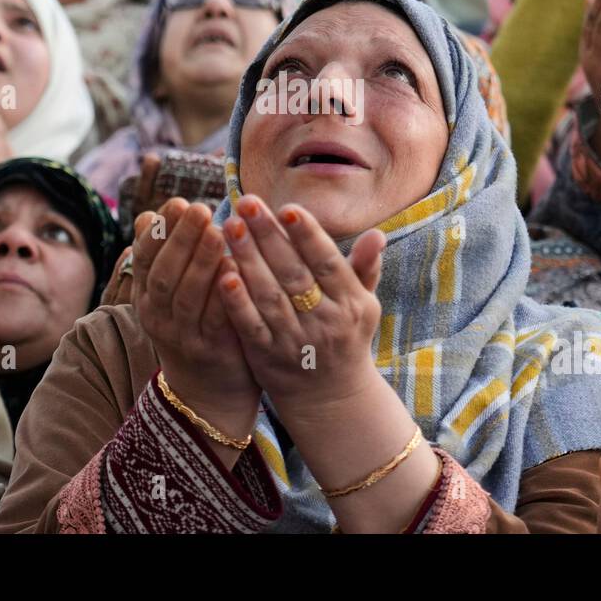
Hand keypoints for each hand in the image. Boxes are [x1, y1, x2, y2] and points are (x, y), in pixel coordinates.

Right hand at [131, 199, 260, 424]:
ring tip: (217, 231)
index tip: (176, 203)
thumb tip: (148, 214)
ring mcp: (184, 336)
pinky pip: (217, 319)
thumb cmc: (193, 327)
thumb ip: (162, 257)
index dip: (158, 231)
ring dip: (200, 261)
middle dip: (180, 239)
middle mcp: (159, 318)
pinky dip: (224, 294)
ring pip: (186, 296)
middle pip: (164, 274)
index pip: (144, 259)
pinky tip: (236, 268)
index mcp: (146, 298)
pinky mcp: (212, 351)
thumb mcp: (168, 294)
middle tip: (198, 208)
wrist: (208, 392)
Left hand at [218, 195, 385, 413]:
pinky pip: (250, 325)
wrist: (331, 398)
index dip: (307, 235)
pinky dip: (237, 301)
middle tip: (247, 202)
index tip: (287, 207)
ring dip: (248, 259)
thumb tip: (377, 233)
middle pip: (294, 273)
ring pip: (269, 295)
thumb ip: (365, 267)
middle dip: (269, 236)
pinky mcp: (268, 357)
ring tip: (230, 226)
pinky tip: (222, 274)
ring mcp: (296, 341)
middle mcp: (326, 322)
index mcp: (352, 303)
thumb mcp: (364, 304)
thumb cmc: (345, 336)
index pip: (327, 262)